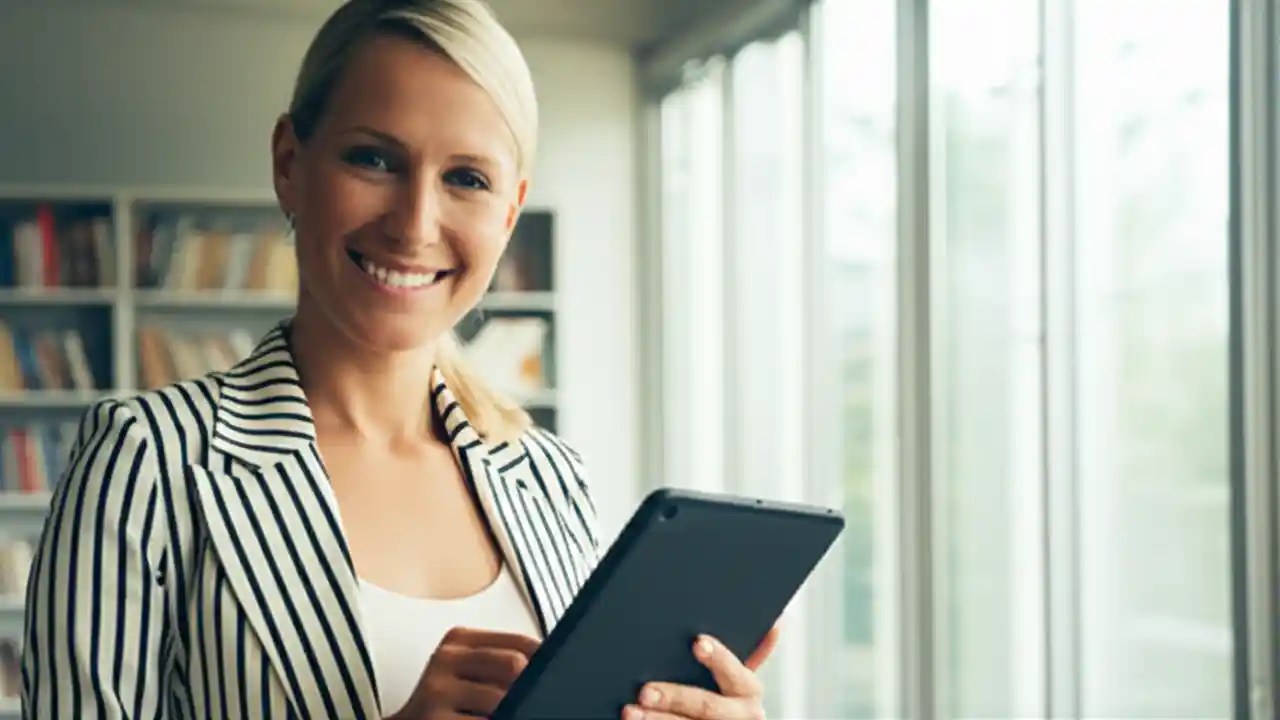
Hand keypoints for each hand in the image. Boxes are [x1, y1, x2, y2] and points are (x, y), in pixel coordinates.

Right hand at [390, 626, 538, 719]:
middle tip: (539, 701)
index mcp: (459, 640)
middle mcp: (445, 660)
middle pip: (514, 666)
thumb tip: (552, 665)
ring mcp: (437, 692)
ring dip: (517, 711)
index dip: (547, 661)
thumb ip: (502, 663)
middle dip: (530, 687)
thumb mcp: (467, 673)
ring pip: (501, 700)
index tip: (560, 674)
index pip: (521, 642)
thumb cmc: (444, 704)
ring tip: (519, 713)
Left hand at [622, 626, 780, 719]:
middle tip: (645, 690)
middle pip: (705, 706)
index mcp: (748, 691)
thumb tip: (777, 620)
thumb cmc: (726, 697)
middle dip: (674, 697)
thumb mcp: (739, 678)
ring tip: (629, 711)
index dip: (718, 657)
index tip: (698, 641)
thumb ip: (753, 652)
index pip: (735, 672)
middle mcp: (740, 717)